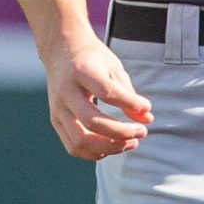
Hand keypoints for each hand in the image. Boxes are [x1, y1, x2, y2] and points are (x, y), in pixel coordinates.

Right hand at [45, 38, 151, 160]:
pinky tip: (114, 146)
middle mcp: (65, 92)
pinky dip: (95, 152)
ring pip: (80, 140)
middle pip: (92, 122)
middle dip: (121, 132)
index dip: (130, 103)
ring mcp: (57, 109)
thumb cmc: (93, 59)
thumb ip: (129, 94)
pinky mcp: (55, 121)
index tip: (146, 108)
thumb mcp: (114, 68)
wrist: (61, 51)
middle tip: (142, 132)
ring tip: (131, 142)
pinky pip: (73, 146)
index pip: (106, 93)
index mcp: (81, 72)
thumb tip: (147, 118)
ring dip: (109, 147)